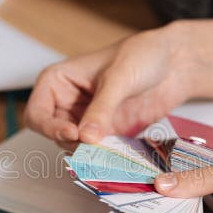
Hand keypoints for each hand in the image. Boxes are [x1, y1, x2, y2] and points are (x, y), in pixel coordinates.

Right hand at [25, 26, 194, 148]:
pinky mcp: (106, 133)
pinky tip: (118, 157)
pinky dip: (105, 157)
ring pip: (74, 147)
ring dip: (89, 153)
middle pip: (54, 135)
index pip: (37, 113)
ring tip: (110, 152)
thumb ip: (101, 108)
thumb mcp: (119, 78)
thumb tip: (85, 137)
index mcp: (58, 82)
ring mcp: (86, 119)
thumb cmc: (143, 55)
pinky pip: (97, 152)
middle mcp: (67, 103)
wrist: (175, 62)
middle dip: (71, 143)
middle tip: (95, 148)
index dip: (50, 128)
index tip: (73, 134)